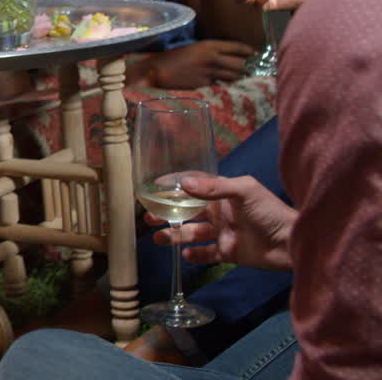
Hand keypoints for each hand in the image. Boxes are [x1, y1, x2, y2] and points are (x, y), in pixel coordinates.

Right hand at [129, 41, 254, 88]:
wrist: (157, 71)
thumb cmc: (172, 57)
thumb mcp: (193, 48)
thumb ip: (210, 52)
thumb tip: (226, 59)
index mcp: (209, 45)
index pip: (237, 47)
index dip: (249, 51)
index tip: (256, 54)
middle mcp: (213, 58)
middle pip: (241, 63)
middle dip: (250, 66)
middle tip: (256, 68)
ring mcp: (210, 72)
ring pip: (234, 75)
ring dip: (242, 76)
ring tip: (247, 76)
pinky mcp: (205, 84)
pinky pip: (222, 83)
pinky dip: (227, 83)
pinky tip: (230, 83)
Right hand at [147, 174, 295, 271]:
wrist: (292, 244)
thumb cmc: (270, 212)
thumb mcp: (244, 192)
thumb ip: (214, 188)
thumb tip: (182, 183)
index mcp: (223, 193)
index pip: (193, 186)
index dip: (173, 186)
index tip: (152, 188)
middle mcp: (220, 211)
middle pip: (187, 211)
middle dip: (167, 213)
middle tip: (148, 216)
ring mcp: (223, 232)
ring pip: (192, 233)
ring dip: (174, 235)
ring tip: (157, 238)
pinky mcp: (228, 252)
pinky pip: (206, 254)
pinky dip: (195, 255)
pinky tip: (185, 254)